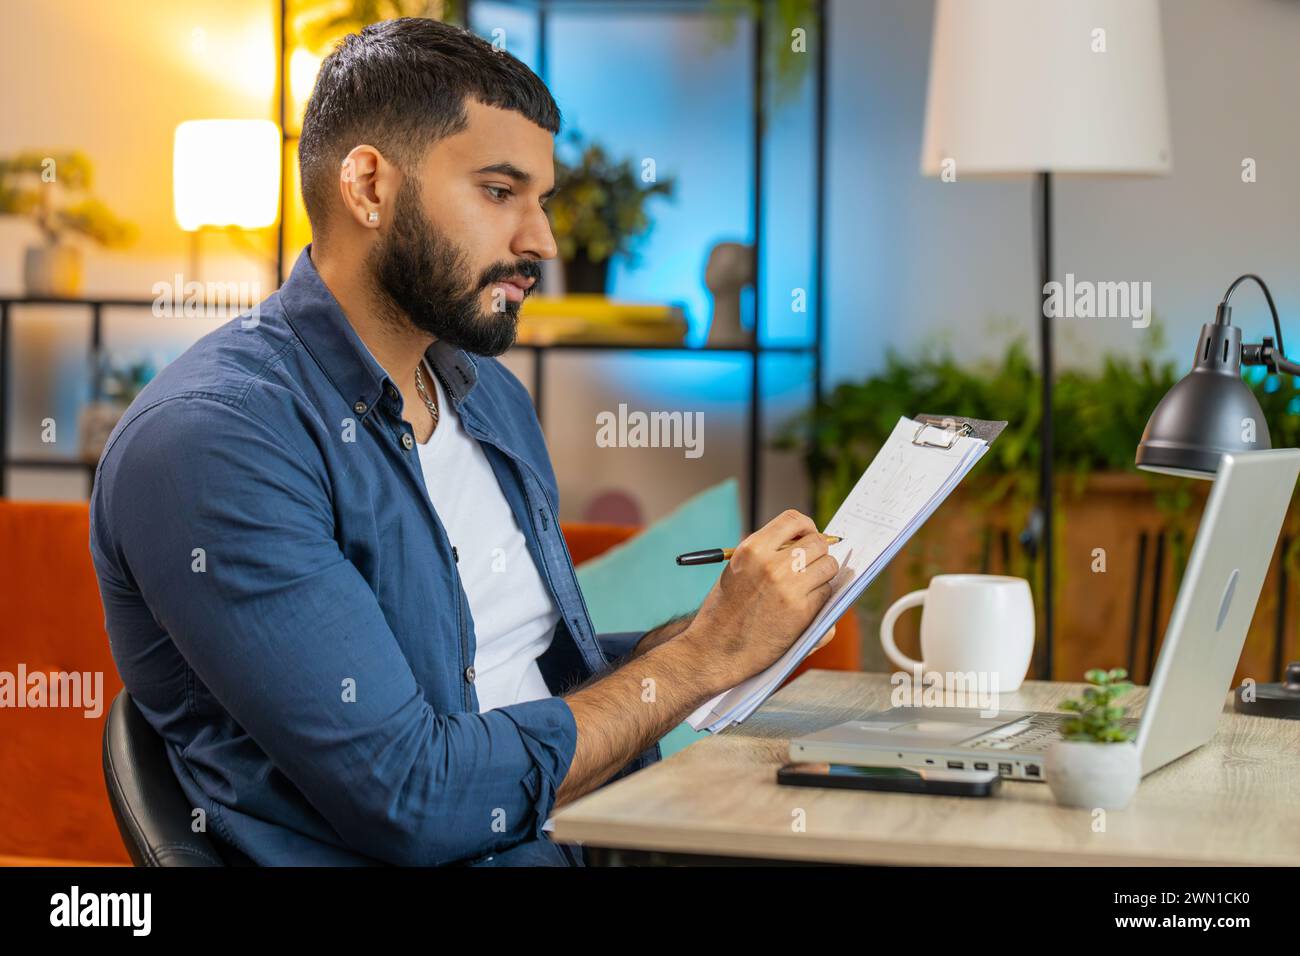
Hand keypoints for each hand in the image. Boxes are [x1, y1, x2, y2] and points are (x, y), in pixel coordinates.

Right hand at [681, 509, 838, 692]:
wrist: (715, 650)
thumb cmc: (724, 611)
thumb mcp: (736, 570)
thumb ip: (765, 554)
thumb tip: (804, 544)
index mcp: (752, 549)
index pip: (794, 520)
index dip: (807, 527)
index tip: (809, 536)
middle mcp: (772, 564)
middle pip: (818, 542)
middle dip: (819, 552)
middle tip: (813, 565)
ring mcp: (789, 587)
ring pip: (829, 566)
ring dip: (823, 575)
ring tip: (807, 587)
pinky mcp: (802, 611)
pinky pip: (826, 594)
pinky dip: (821, 599)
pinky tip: (803, 608)